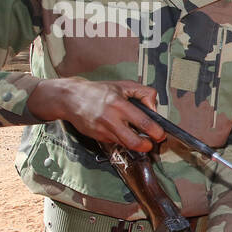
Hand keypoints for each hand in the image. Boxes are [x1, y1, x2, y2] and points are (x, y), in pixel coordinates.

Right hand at [28, 78, 163, 150]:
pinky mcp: (97, 137)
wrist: (71, 98)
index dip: (155, 131)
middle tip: (151, 143)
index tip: (160, 134)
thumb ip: (143, 93)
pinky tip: (123, 133)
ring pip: (125, 144)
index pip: (143, 122)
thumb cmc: (99, 91)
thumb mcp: (123, 85)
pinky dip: (123, 140)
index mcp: (119, 104)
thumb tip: (154, 108)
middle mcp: (110, 119)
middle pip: (134, 141)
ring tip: (141, 140)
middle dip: (146, 146)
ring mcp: (103, 130)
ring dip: (136, 145)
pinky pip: (115, 142)